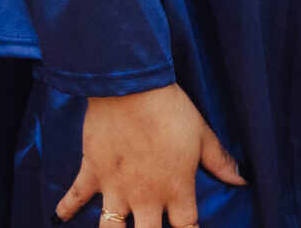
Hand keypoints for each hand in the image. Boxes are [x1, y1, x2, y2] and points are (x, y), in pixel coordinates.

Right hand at [57, 83, 245, 225]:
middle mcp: (145, 197)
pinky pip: (75, 195)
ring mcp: (115, 187)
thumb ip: (219, 161)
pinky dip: (65, 207)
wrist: (129, 85)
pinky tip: (59, 218)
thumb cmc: (169, 108)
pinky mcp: (92, 171)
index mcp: (176, 191)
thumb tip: (241, 180)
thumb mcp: (202, 133)